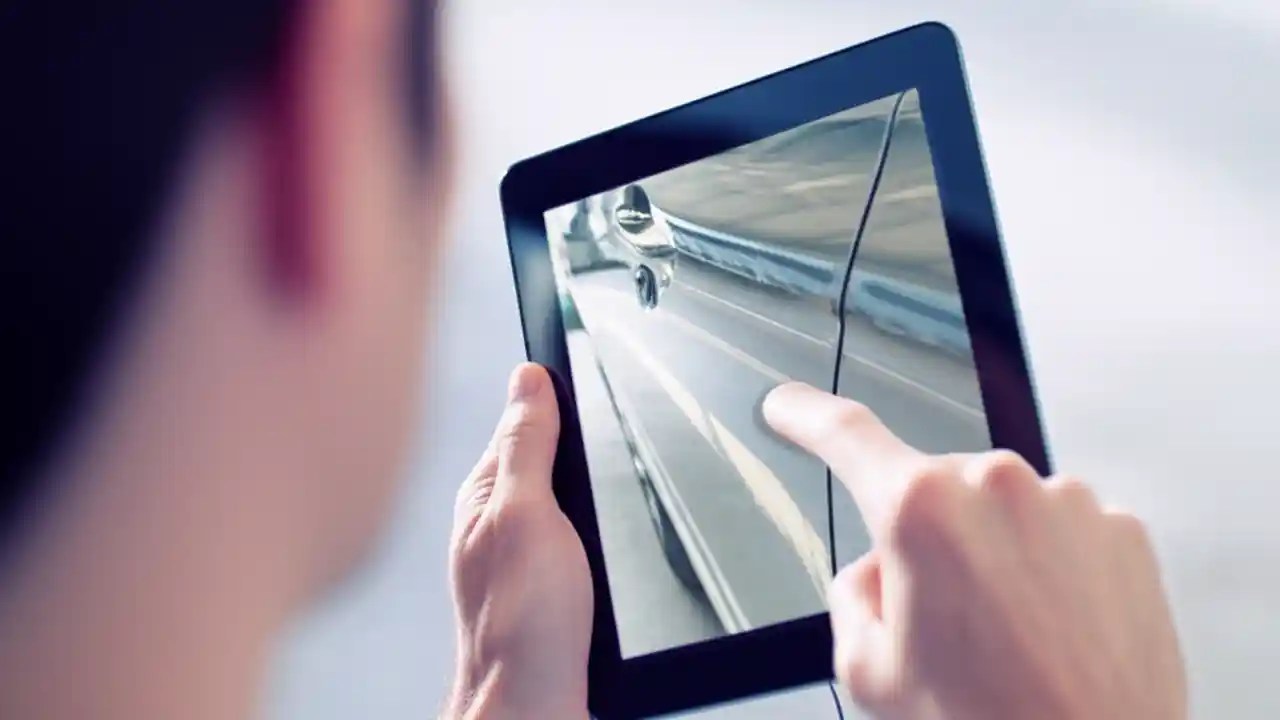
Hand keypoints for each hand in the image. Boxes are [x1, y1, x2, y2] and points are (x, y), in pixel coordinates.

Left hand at [445, 364, 591, 719]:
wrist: (535, 705)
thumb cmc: (521, 626)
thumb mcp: (526, 514)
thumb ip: (527, 446)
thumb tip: (528, 378)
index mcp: (487, 493)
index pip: (521, 417)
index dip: (552, 385)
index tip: (576, 340)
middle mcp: (501, 519)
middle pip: (544, 452)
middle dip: (570, 424)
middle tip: (592, 381)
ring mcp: (525, 553)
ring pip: (562, 491)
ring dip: (583, 470)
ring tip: (598, 429)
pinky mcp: (550, 584)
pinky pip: (573, 528)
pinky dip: (592, 513)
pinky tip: (606, 514)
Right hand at [763, 383, 1185, 719]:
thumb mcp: (869, 673)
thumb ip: (852, 596)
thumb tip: (878, 572)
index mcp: (921, 512)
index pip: (845, 435)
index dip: (806, 415)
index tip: (790, 406)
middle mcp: (997, 486)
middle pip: (932, 492)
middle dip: (927, 542)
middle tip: (946, 621)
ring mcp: (1067, 502)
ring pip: (999, 510)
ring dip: (992, 554)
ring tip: (1010, 638)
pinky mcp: (1120, 528)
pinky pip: (1060, 530)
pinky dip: (1050, 568)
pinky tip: (1050, 627)